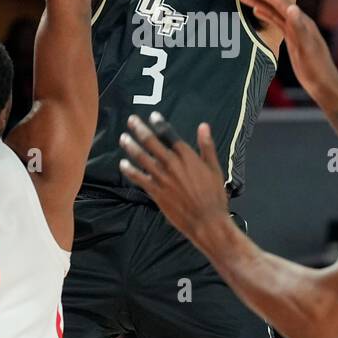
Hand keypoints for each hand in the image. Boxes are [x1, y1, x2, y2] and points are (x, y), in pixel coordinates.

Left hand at [119, 113, 230, 238]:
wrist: (207, 221)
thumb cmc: (214, 195)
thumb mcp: (215, 168)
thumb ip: (206, 146)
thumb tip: (203, 126)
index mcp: (187, 156)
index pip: (170, 135)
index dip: (160, 124)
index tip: (153, 116)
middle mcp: (172, 164)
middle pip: (152, 142)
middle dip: (140, 129)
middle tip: (131, 120)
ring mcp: (162, 178)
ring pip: (142, 158)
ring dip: (131, 146)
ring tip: (123, 138)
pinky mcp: (155, 192)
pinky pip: (139, 178)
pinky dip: (129, 170)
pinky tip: (122, 164)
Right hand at [238, 0, 337, 99]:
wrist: (324, 84)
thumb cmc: (317, 69)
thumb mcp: (307, 48)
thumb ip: (299, 27)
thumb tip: (291, 7)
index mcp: (301, 20)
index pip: (279, 0)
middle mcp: (298, 21)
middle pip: (275, 1)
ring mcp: (295, 29)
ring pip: (273, 10)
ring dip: (258, 1)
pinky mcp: (292, 38)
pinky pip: (276, 22)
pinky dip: (265, 14)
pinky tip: (256, 12)